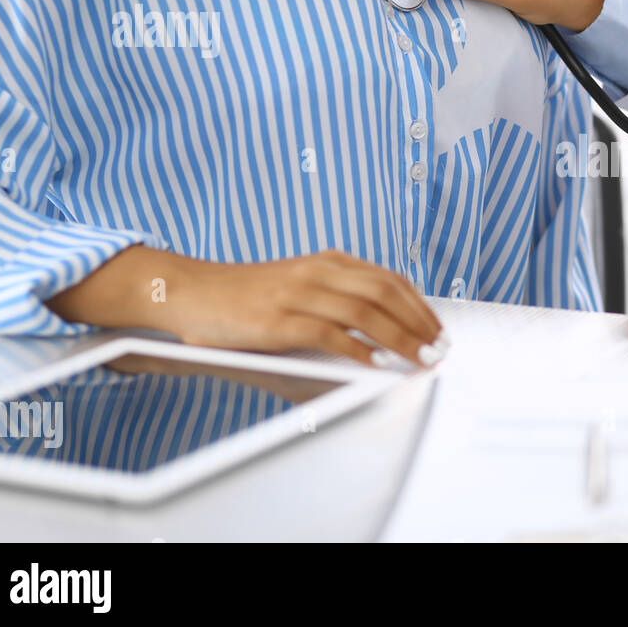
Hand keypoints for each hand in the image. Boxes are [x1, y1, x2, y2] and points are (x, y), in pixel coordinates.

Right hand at [49, 247, 445, 367]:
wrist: (189, 291)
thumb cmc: (245, 297)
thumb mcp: (297, 286)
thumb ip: (334, 299)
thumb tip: (379, 335)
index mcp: (326, 261)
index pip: (387, 278)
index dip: (418, 304)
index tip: (437, 327)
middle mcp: (317, 271)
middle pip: (384, 292)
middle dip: (418, 322)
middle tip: (438, 347)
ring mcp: (297, 293)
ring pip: (364, 312)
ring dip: (399, 338)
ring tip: (420, 359)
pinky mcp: (277, 320)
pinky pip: (328, 333)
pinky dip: (358, 349)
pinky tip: (376, 365)